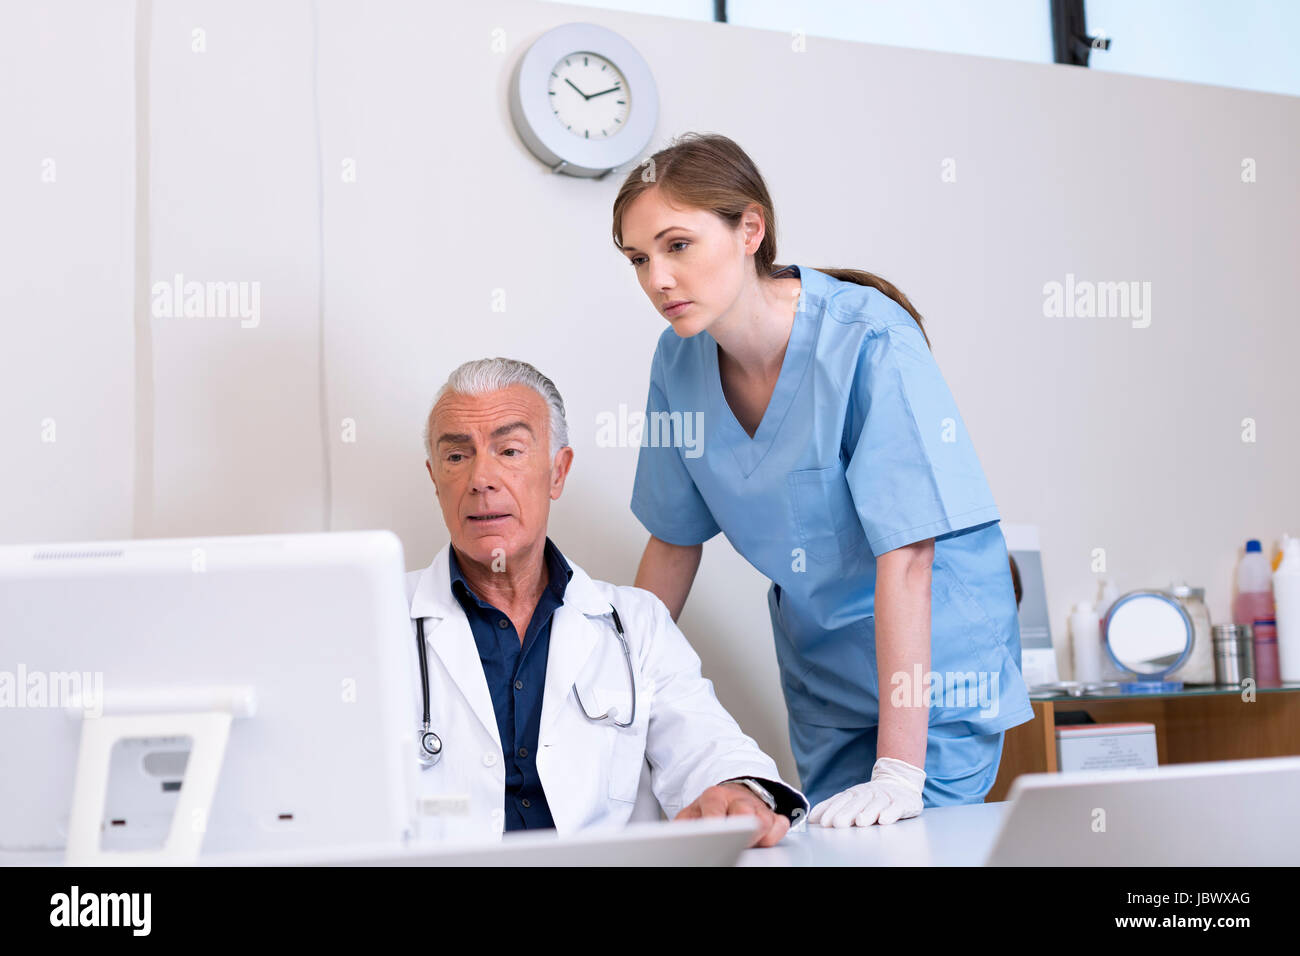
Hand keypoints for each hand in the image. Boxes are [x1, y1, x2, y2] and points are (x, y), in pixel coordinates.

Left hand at [675, 782, 790, 846]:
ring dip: (757, 836)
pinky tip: (762, 840)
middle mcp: (737, 799)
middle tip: (733, 843)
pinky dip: (774, 835)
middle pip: (745, 813)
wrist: (731, 795)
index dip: (714, 821)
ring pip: (765, 820)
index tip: (713, 832)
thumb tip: (676, 839)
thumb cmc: (709, 810)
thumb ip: (683, 826)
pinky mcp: (774, 816)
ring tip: (745, 844)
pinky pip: (781, 825)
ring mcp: (757, 807)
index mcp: (714, 797)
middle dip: (740, 830)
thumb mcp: (690, 815)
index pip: (714, 807)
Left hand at [808, 757, 925, 826]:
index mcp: (855, 793)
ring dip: (868, 813)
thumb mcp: (852, 798)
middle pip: (857, 802)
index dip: (832, 810)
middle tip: (837, 823)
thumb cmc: (871, 796)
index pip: (841, 801)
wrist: (900, 782)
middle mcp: (869, 793)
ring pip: (876, 804)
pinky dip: (891, 813)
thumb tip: (811, 819)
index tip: (822, 822)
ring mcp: (886, 797)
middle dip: (847, 813)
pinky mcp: (903, 802)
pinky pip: (897, 807)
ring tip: (860, 822)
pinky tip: (884, 819)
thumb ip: (832, 807)